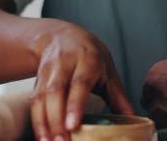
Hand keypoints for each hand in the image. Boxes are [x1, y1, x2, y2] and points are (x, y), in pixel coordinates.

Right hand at [30, 23, 132, 140]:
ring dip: (43, 123)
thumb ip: (118, 96)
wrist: (61, 36)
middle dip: (56, 119)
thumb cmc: (90, 56)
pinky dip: (36, 120)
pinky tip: (42, 136)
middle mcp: (65, 63)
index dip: (75, 104)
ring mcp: (48, 70)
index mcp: (88, 60)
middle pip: (56, 92)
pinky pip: (34, 101)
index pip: (80, 83)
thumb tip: (132, 118)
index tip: (73, 125)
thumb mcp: (108, 71)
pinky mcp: (37, 79)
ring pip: (41, 97)